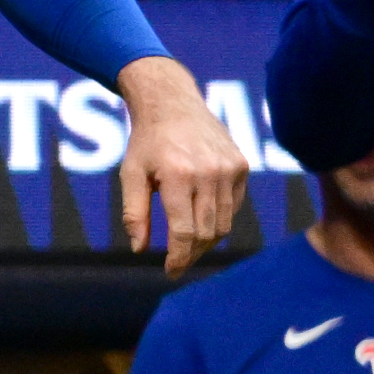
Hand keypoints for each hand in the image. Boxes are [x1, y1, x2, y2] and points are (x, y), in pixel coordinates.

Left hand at [116, 54, 249, 272]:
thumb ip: (134, 212)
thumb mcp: (131, 174)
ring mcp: (229, 169)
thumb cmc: (147, 141)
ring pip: (224, 223)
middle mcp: (208, 172)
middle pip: (206, 232)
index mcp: (178, 175)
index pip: (184, 231)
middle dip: (191, 253)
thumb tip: (139, 249)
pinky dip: (220, 219)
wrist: (173, 102)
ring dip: (206, 241)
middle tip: (178, 262)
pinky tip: (202, 220)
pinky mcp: (242, 166)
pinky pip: (234, 206)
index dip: (178, 257)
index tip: (170, 271)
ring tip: (188, 246)